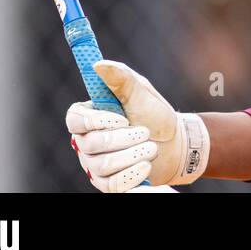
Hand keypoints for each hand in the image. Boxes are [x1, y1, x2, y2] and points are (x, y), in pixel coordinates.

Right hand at [65, 60, 209, 192]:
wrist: (176, 144)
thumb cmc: (155, 115)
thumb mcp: (142, 92)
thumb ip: (121, 78)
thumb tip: (98, 64)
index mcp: (90, 117)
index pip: (73, 119)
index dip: (94, 121)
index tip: (121, 118)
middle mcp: (87, 142)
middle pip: (90, 144)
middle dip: (122, 139)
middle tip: (145, 132)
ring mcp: (95, 165)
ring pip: (101, 165)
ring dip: (133, 155)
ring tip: (152, 148)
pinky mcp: (108, 184)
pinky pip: (112, 185)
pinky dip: (132, 175)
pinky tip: (146, 167)